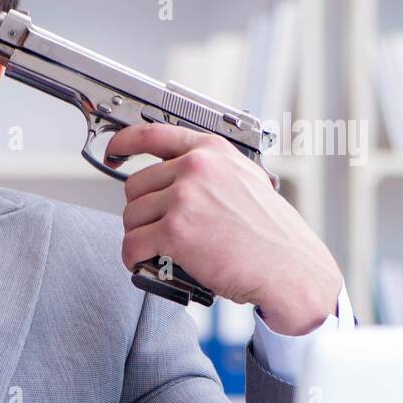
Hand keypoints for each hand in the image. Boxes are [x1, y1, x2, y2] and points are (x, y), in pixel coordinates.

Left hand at [108, 122, 342, 334]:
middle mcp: (196, 168)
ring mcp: (185, 198)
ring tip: (160, 248)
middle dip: (142, 211)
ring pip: (131, 217)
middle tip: (158, 228)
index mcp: (211, 151)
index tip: (113, 152)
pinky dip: (133, 258)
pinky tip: (145, 262)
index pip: (151, 134)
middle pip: (135, 186)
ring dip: (140, 236)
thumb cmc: (271, 232)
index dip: (123, 142)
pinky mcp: (176, 232)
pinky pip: (132, 244)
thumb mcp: (244, 179)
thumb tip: (173, 175)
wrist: (289, 267)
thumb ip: (208, 171)